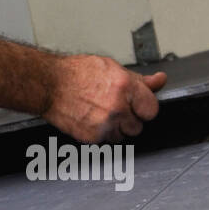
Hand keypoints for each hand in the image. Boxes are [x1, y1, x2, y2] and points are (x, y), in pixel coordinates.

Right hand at [42, 54, 166, 142]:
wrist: (48, 84)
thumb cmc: (76, 73)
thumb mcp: (111, 68)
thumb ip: (139, 79)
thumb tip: (160, 80)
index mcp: (125, 87)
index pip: (152, 109)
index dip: (144, 108)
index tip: (137, 106)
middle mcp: (117, 107)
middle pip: (138, 126)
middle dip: (128, 119)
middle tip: (114, 108)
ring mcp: (105, 124)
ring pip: (123, 136)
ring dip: (115, 128)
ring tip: (100, 113)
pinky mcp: (92, 137)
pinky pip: (106, 141)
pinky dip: (101, 133)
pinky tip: (91, 119)